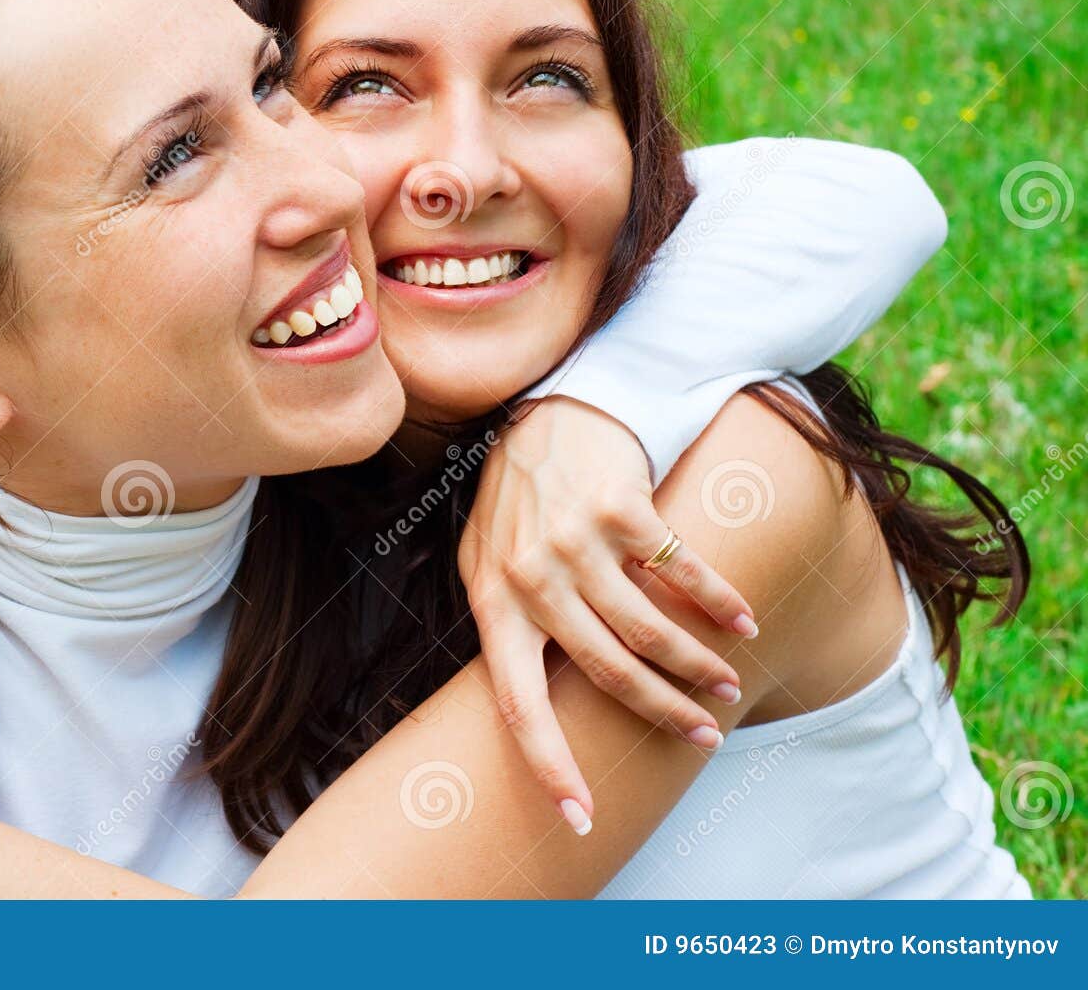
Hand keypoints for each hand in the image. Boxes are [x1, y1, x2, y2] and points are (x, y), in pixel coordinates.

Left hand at [458, 398, 757, 832]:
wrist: (551, 413)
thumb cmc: (520, 498)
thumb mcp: (488, 558)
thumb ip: (506, 622)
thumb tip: (531, 701)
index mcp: (493, 602)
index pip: (516, 703)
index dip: (549, 764)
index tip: (580, 817)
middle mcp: (530, 577)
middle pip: (605, 672)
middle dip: (660, 714)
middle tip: (702, 738)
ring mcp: (574, 542)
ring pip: (648, 629)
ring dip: (697, 665)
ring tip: (727, 686)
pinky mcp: (620, 508)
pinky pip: (682, 571)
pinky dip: (719, 601)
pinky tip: (744, 622)